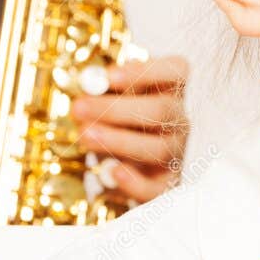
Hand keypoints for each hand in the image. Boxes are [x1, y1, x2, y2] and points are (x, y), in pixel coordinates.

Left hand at [71, 56, 189, 202]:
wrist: (126, 160)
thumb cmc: (120, 119)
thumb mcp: (114, 97)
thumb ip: (106, 88)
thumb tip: (92, 82)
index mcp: (172, 89)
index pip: (175, 71)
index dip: (145, 72)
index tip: (108, 76)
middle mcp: (180, 119)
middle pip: (162, 110)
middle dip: (117, 109)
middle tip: (79, 108)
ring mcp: (178, 151)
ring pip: (160, 147)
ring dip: (120, 141)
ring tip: (83, 135)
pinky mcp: (168, 182)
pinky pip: (160, 188)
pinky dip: (138, 182)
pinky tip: (114, 172)